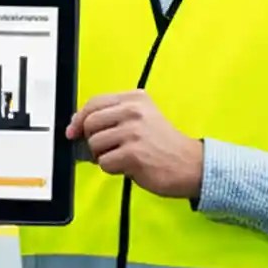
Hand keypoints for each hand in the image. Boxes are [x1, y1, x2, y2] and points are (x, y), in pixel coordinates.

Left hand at [66, 89, 203, 198]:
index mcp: (135, 99)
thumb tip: (77, 127)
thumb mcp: (142, 118)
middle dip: (92, 140)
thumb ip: (113, 116)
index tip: (73, 131)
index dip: (79, 119)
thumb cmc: (164, 145)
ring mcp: (133, 132)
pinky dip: (113, 168)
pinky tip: (129, 166)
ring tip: (124, 157)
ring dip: (104, 156)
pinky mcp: (133, 154)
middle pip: (90, 123)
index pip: (93, 103)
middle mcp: (133, 111)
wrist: (193, 166)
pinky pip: (104, 162)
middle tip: (106, 149)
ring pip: (95, 144)